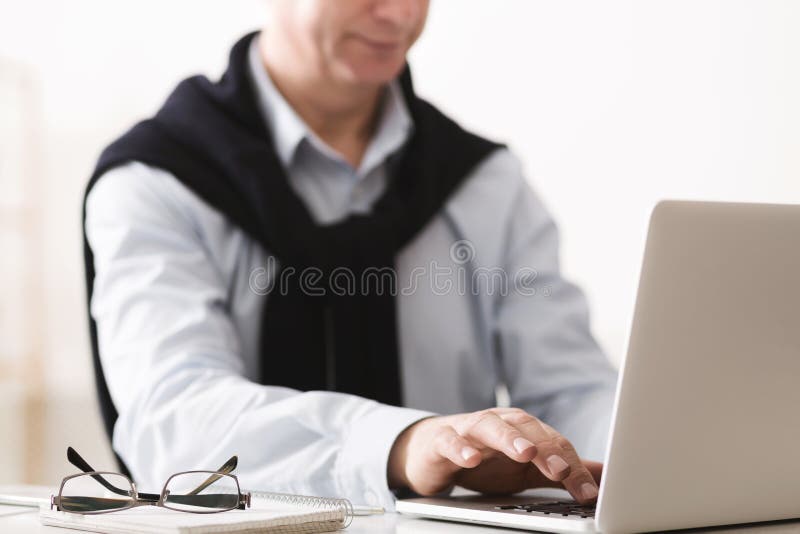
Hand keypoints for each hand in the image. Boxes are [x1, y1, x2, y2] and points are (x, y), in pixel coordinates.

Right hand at [387, 407, 600, 502]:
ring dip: (509, 438)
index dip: (572, 467)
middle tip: (561, 471)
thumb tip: (605, 475)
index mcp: (523, 428)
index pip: (553, 443)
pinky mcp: (442, 440)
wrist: (432, 452)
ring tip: (524, 453)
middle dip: (546, 449)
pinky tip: (471, 458)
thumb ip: (562, 469)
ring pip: (490, 426)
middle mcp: (499, 422)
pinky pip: (451, 441)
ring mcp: (469, 429)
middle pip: (526, 429)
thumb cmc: (483, 457)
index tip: (588, 493)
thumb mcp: (526, 468)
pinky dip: (461, 447)